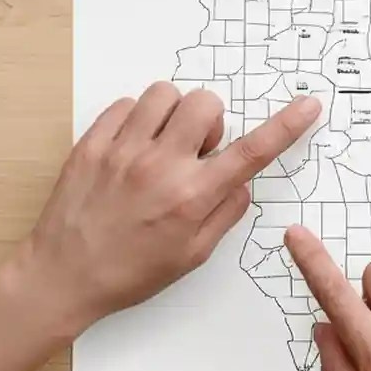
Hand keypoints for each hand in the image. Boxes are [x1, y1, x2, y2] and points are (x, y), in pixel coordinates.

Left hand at [14, 82, 320, 335]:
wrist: (62, 276)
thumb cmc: (130, 272)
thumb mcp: (193, 254)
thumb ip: (225, 212)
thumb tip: (242, 181)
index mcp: (192, 197)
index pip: (252, 151)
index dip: (287, 125)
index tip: (308, 105)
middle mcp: (160, 167)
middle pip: (206, 104)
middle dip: (211, 119)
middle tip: (197, 148)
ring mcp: (123, 151)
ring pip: (165, 94)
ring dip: (174, 112)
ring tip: (162, 143)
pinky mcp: (92, 144)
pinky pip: (125, 104)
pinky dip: (137, 118)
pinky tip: (133, 146)